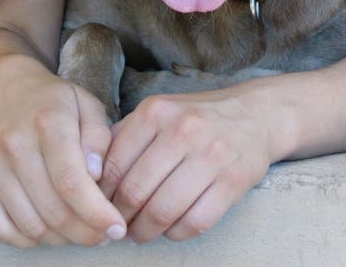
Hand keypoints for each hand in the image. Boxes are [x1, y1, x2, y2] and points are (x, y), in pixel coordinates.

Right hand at [0, 56, 126, 247]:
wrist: (3, 91)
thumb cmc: (53, 101)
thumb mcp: (86, 103)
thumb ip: (98, 137)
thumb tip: (96, 177)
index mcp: (48, 122)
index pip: (71, 182)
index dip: (96, 213)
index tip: (116, 229)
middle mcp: (15, 146)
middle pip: (53, 210)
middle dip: (85, 232)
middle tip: (104, 236)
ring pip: (30, 226)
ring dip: (60, 239)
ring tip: (81, 231)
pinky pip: (2, 230)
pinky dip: (29, 240)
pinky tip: (50, 230)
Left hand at [99, 86, 271, 242]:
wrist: (255, 115)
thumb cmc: (196, 119)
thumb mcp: (159, 112)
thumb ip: (125, 136)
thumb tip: (90, 176)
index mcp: (157, 111)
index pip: (114, 166)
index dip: (101, 196)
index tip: (100, 208)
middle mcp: (182, 129)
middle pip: (135, 192)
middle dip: (121, 219)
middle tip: (118, 228)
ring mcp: (210, 155)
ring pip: (163, 212)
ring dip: (145, 232)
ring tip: (140, 233)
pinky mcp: (233, 180)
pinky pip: (194, 223)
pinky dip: (176, 233)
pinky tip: (171, 228)